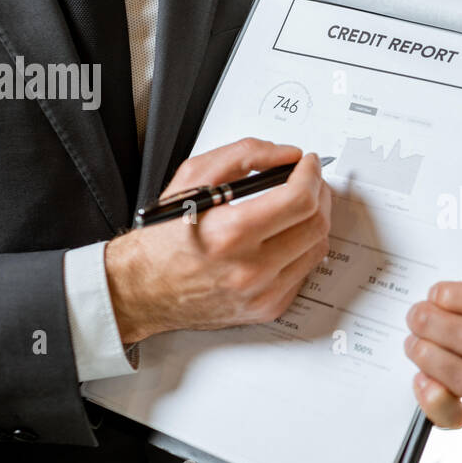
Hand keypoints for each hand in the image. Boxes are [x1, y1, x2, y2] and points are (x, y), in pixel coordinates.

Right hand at [106, 138, 331, 343]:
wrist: (142, 289)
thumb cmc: (163, 237)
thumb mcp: (192, 179)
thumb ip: (243, 156)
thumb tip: (287, 155)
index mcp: (230, 235)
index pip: (298, 200)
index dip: (310, 175)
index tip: (308, 163)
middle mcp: (249, 270)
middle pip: (315, 223)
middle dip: (319, 193)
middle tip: (309, 179)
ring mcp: (262, 293)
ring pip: (317, 248)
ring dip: (317, 218)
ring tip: (302, 204)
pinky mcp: (268, 308)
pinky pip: (305, 272)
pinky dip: (304, 247)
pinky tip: (289, 234)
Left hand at [402, 188, 461, 428]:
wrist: (394, 319)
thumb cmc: (424, 287)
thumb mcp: (444, 252)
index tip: (434, 290)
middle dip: (438, 328)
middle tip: (412, 315)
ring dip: (433, 359)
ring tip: (410, 343)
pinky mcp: (449, 405)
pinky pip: (456, 417)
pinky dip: (437, 403)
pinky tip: (417, 382)